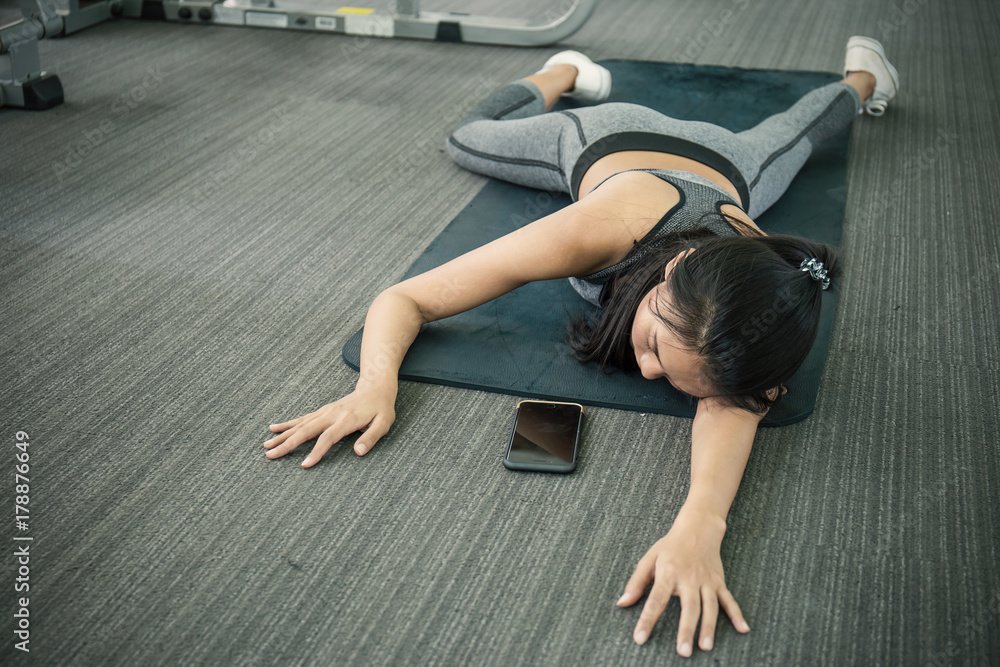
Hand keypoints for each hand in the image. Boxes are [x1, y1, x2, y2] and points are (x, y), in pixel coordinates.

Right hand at [263, 386, 395, 466]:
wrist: (375, 387)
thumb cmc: (381, 408)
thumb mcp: (383, 423)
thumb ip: (371, 438)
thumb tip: (358, 452)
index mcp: (346, 420)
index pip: (327, 438)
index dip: (316, 452)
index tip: (305, 465)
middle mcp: (332, 414)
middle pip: (306, 431)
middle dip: (287, 444)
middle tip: (270, 455)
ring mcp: (325, 411)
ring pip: (300, 425)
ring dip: (282, 435)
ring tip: (266, 445)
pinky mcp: (322, 411)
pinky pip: (302, 419)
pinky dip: (287, 424)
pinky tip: (274, 428)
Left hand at [617, 507, 748, 655]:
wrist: (697, 528)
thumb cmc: (669, 546)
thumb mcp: (648, 559)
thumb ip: (636, 583)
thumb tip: (622, 603)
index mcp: (668, 573)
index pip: (656, 600)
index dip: (647, 620)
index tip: (640, 638)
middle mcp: (689, 578)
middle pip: (688, 607)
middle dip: (686, 630)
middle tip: (683, 652)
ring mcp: (706, 581)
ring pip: (709, 606)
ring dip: (709, 627)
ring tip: (706, 647)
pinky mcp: (719, 581)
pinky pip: (729, 600)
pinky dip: (737, 614)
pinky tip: (743, 629)